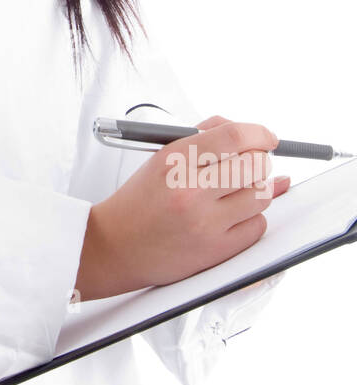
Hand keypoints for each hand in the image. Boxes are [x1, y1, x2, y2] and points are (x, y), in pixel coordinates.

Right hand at [76, 115, 291, 299]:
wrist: (115, 246)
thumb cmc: (140, 200)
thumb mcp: (162, 156)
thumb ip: (206, 137)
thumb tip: (255, 138)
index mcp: (175, 160)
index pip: (235, 136)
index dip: (260, 134)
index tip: (267, 138)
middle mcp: (190, 190)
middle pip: (255, 165)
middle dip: (260, 161)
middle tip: (252, 165)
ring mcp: (205, 222)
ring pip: (262, 196)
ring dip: (257, 190)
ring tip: (237, 191)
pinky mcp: (215, 250)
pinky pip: (257, 226)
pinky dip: (251, 218)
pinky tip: (232, 216)